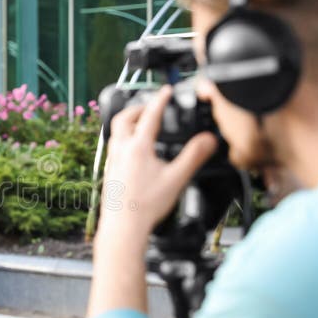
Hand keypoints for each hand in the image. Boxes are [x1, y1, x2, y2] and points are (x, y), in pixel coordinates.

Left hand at [100, 87, 217, 232]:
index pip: (150, 115)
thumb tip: (209, 140)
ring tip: (140, 124)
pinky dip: (123, 139)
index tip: (166, 91)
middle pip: (124, 118)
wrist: (123, 227)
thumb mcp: (176, 179)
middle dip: (138, 108)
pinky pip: (113, 146)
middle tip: (150, 106)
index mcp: (137, 147)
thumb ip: (194, 156)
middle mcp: (121, 150)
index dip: (160, 100)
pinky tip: (132, 151)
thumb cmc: (146, 206)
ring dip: (128, 122)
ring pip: (115, 132)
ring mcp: (112, 161)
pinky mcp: (108, 172)